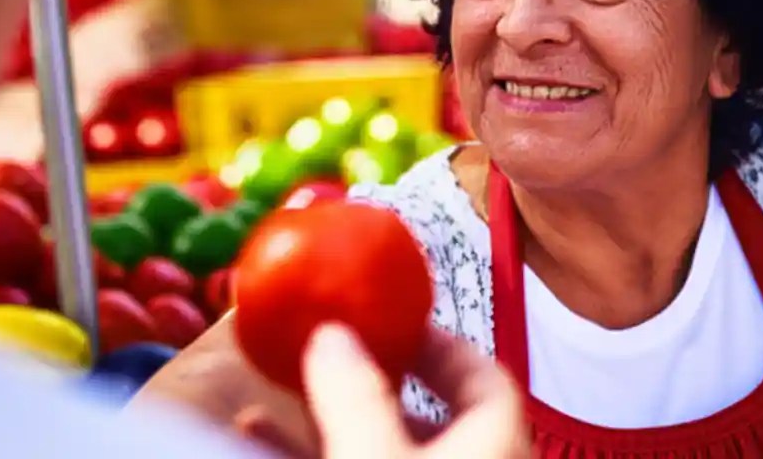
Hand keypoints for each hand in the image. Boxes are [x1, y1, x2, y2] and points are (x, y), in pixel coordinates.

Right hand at [250, 324, 528, 458]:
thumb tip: (333, 333)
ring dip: (335, 421)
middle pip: (433, 416)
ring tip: (275, 402)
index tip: (386, 318)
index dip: (436, 340)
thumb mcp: (372, 457)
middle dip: (371, 382)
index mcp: (498, 444)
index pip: (483, 375)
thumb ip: (354, 396)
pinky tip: (264, 436)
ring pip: (392, 450)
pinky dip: (324, 454)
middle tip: (326, 354)